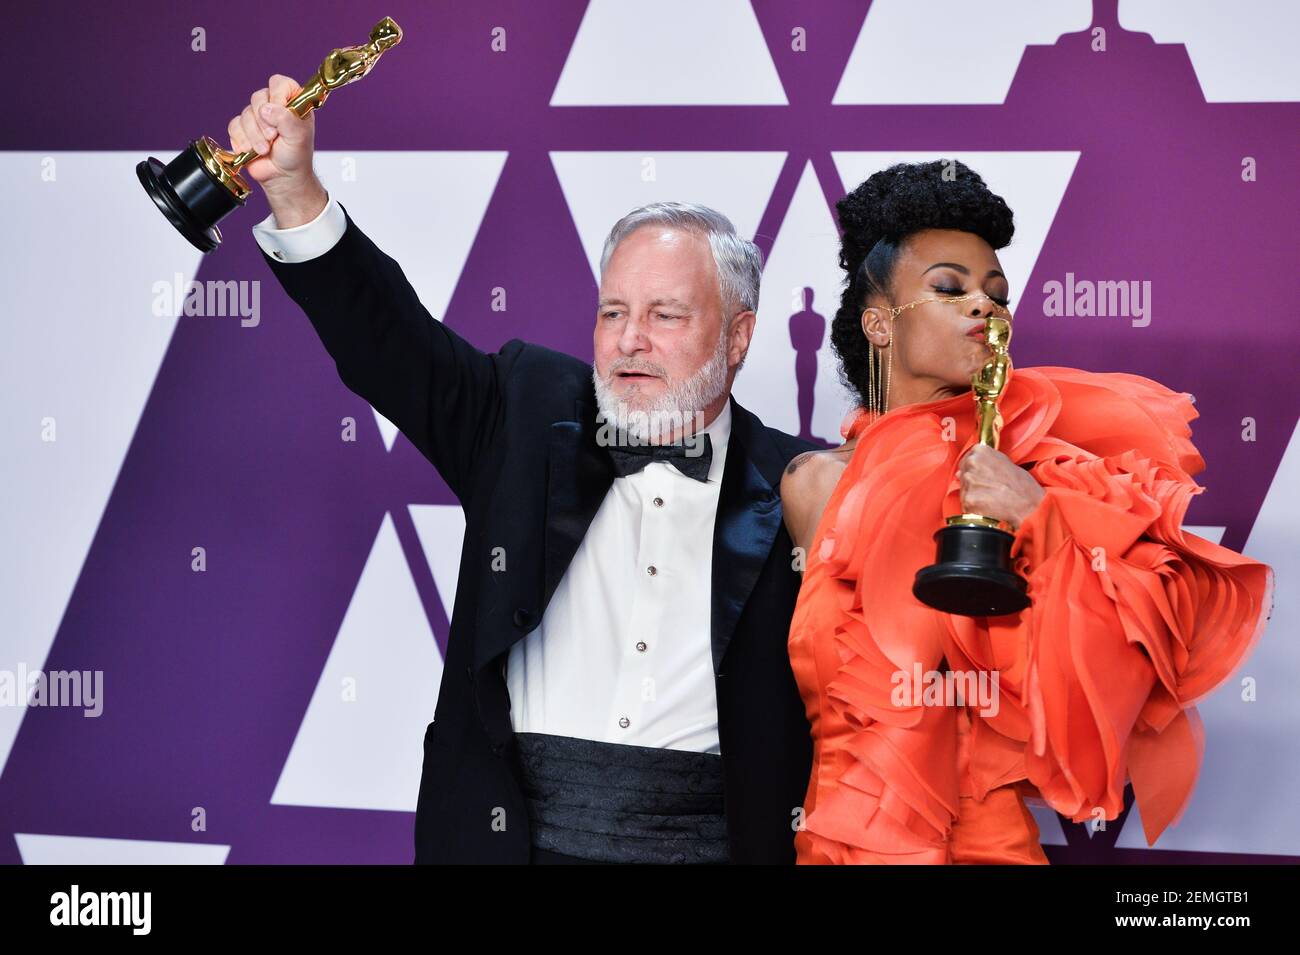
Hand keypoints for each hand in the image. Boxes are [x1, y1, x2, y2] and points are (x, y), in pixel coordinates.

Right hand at [227, 74, 325, 226]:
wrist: (283, 177)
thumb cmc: (296, 156)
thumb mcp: (298, 137)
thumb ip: (286, 119)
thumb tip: (267, 109)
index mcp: (292, 102)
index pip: (280, 83)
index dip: (277, 95)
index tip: (280, 111)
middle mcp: (274, 106)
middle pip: (258, 97)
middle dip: (263, 122)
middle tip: (273, 137)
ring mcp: (256, 117)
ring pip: (245, 114)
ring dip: (254, 136)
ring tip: (265, 150)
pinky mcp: (242, 129)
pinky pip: (234, 126)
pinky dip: (242, 140)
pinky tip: (252, 150)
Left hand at [956, 444, 1044, 529]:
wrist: (1031, 506)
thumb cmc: (1022, 487)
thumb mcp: (1005, 465)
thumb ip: (984, 463)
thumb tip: (961, 471)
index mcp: (980, 451)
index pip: (966, 460)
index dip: (975, 472)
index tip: (984, 477)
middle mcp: (972, 463)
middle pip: (962, 476)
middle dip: (973, 484)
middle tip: (991, 490)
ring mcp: (970, 481)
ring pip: (964, 491)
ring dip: (974, 497)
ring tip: (992, 499)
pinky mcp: (968, 499)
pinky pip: (966, 505)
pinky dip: (975, 509)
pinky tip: (989, 507)